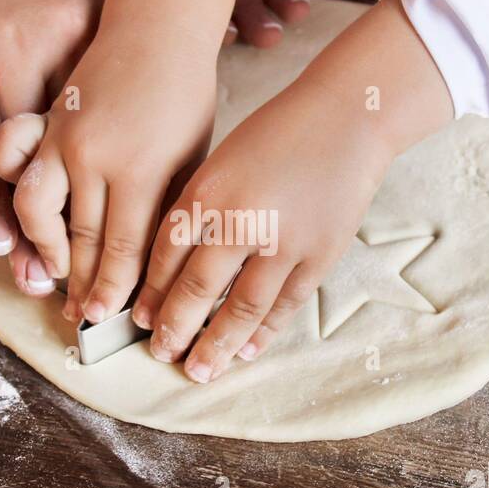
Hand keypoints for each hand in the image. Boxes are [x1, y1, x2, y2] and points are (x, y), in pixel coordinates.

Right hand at [0, 25, 218, 322]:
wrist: (156, 29)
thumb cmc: (186, 94)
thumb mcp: (189, 158)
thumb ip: (167, 210)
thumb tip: (159, 268)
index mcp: (141, 169)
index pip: (123, 248)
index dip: (115, 288)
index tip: (111, 315)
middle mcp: (95, 158)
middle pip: (83, 239)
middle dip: (83, 284)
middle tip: (83, 316)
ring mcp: (64, 139)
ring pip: (41, 212)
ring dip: (48, 251)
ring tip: (57, 276)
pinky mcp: (46, 125)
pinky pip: (22, 174)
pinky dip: (24, 206)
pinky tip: (33, 227)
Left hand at [130, 79, 392, 380]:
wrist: (347, 117)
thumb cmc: (278, 133)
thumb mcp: (223, 160)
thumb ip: (200, 210)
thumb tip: (175, 268)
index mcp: (208, 190)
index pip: (167, 255)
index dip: (152, 293)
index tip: (142, 320)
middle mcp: (241, 218)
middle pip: (197, 288)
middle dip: (175, 328)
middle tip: (161, 354)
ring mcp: (284, 240)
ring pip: (242, 307)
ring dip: (217, 343)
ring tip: (199, 370)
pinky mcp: (320, 254)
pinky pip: (285, 304)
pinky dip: (264, 331)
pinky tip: (246, 350)